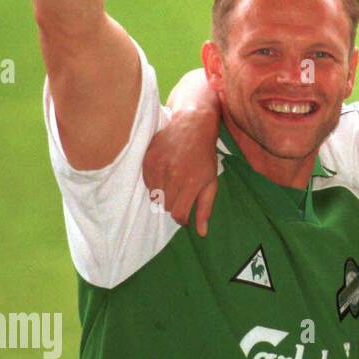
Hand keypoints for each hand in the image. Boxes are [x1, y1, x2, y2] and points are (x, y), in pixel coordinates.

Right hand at [142, 108, 220, 236]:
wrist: (192, 125)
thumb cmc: (205, 156)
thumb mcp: (211, 181)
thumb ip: (205, 208)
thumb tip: (201, 233)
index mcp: (191, 183)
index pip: (178, 215)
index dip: (182, 219)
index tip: (184, 216)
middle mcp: (173, 176)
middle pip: (166, 207)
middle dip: (174, 204)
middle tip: (182, 193)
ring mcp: (158, 167)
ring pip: (155, 196)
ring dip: (163, 194)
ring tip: (174, 181)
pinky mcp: (147, 160)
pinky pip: (147, 183)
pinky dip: (155, 184)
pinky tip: (165, 173)